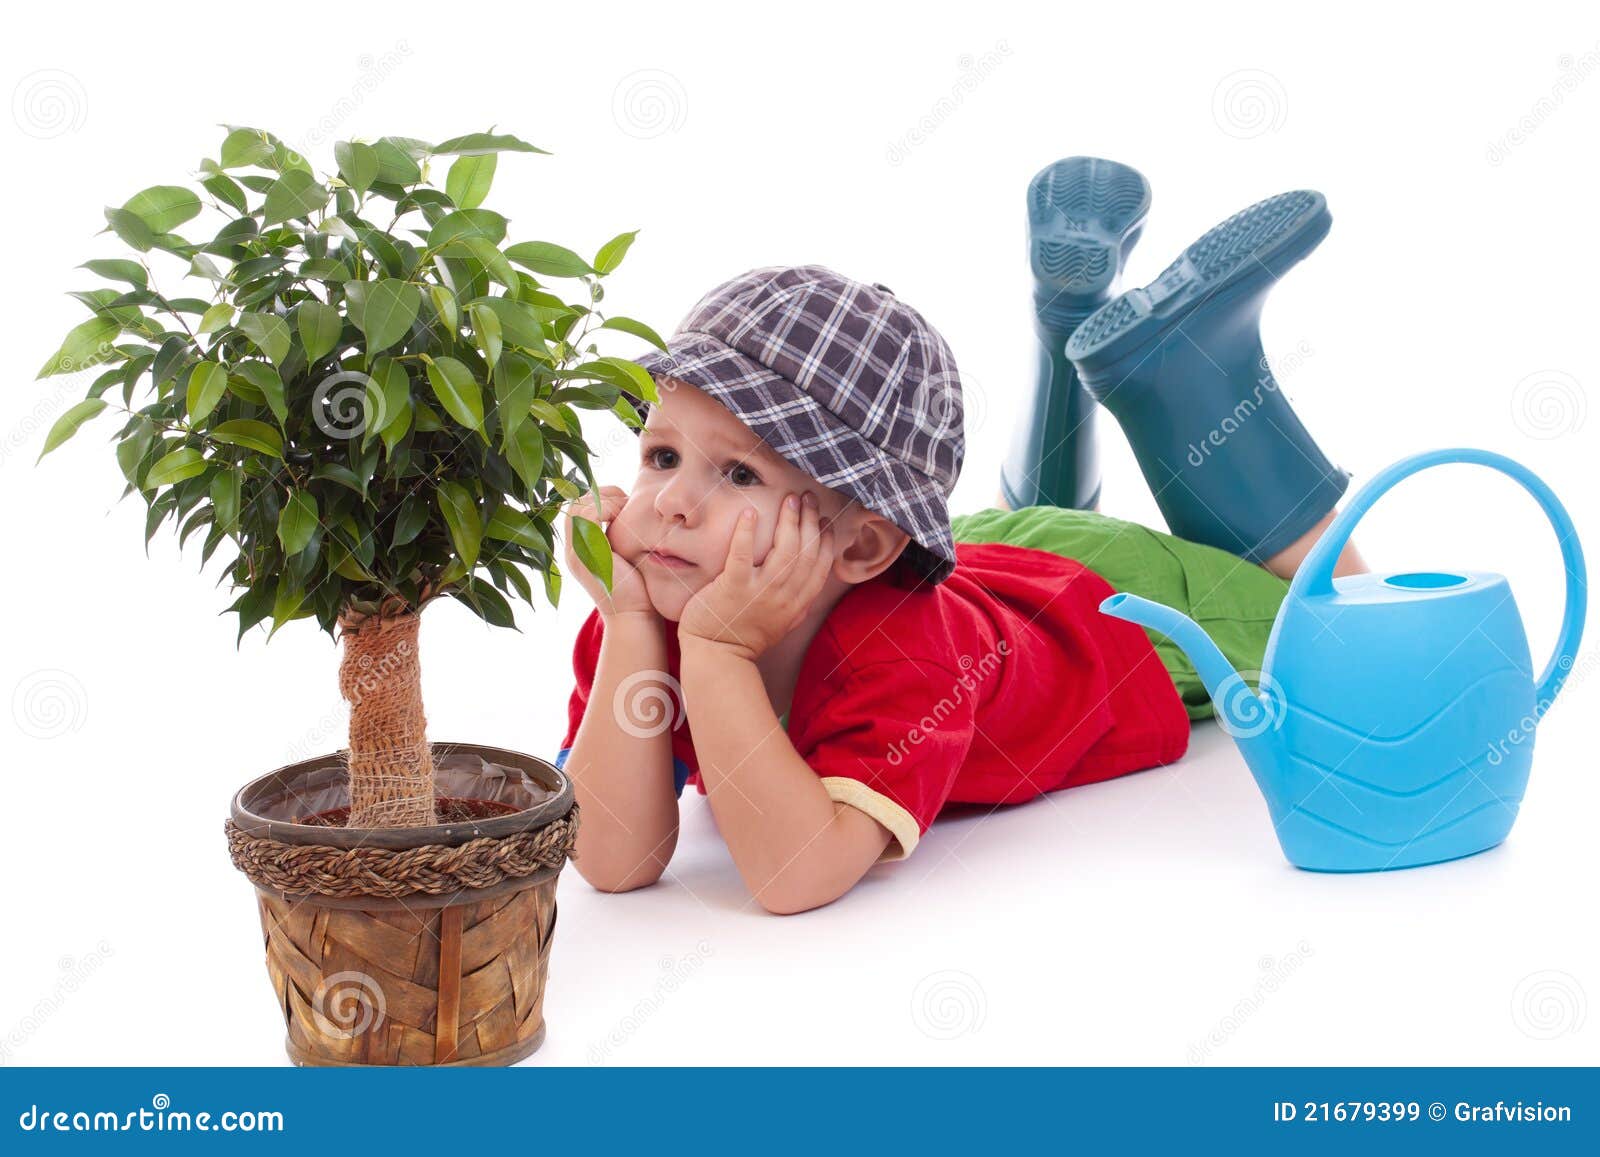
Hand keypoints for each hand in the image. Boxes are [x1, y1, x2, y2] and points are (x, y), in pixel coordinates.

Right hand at [562, 485, 657, 620]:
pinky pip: (587, 517)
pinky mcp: (585, 555)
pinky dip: (607, 509)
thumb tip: (630, 507)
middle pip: (574, 504)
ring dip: (604, 501)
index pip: (578, 507)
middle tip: (625, 500)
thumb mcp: (625, 555)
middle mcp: (572, 550)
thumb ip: (619, 535)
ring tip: (625, 509)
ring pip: (578, 507)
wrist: (635, 616)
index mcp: (580, 548)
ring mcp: (576, 552)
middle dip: (601, 495)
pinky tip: (624, 518)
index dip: (600, 497)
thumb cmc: (638, 588)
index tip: (624, 501)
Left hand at [679, 491, 835, 660]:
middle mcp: (784, 596)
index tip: (824, 519)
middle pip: (806, 551)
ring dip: (789, 520)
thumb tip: (814, 581)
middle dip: (810, 520)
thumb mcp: (783, 623)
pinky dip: (747, 533)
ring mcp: (760, 592)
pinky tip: (750, 512)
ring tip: (789, 499)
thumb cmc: (747, 637)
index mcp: (798, 603)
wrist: (718, 656)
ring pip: (784, 549)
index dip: (826, 539)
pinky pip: (743, 555)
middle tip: (806, 497)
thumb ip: (799, 602)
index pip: (820, 565)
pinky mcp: (733, 588)